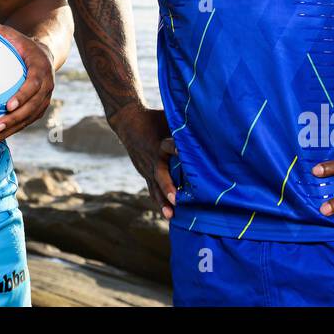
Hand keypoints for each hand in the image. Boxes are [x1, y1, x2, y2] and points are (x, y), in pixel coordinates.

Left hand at [0, 8, 54, 145]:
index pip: (34, 84)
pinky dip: (10, 131)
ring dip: (10, 130)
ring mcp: (43, 99)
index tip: (8, 104)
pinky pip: (25, 123)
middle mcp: (46, 86)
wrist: (44, 54)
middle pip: (32, 107)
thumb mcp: (9, 33)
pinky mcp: (37, 109)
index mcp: (41, 68)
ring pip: (28, 119)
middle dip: (14, 119)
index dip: (23, 95)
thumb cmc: (22, 43)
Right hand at [109, 104, 175, 219]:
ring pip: (154, 186)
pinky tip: (167, 214)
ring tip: (170, 215)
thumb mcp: (166, 118)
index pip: (168, 145)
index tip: (182, 152)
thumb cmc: (153, 118)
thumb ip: (181, 125)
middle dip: (168, 187)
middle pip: (160, 174)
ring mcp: (146, 167)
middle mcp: (152, 157)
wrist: (128, 123)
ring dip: (162, 201)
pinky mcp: (144, 173)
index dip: (176, 148)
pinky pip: (152, 189)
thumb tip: (205, 124)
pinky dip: (159, 201)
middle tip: (176, 199)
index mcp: (159, 142)